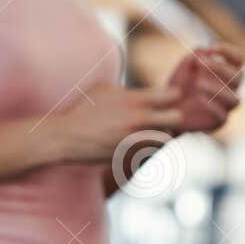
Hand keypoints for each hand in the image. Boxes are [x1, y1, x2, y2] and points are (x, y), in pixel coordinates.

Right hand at [51, 83, 184, 163]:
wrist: (67, 136)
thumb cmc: (82, 110)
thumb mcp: (103, 88)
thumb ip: (127, 89)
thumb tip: (141, 92)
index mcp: (135, 99)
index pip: (172, 94)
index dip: (174, 96)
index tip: (170, 98)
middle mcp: (140, 119)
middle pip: (177, 118)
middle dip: (173, 116)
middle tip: (165, 117)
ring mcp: (138, 139)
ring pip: (167, 138)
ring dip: (162, 134)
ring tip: (151, 132)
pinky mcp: (134, 155)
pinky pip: (153, 151)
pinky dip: (151, 148)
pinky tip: (140, 144)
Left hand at [166, 44, 244, 134]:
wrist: (167, 110)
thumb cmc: (179, 85)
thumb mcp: (183, 68)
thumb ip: (193, 58)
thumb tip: (203, 50)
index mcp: (226, 73)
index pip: (238, 59)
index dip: (229, 51)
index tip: (212, 46)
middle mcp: (230, 89)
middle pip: (238, 78)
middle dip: (221, 68)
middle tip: (202, 62)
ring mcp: (225, 107)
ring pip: (235, 99)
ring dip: (218, 89)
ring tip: (199, 83)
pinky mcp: (218, 122)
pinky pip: (223, 116)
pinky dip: (213, 106)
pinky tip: (200, 98)